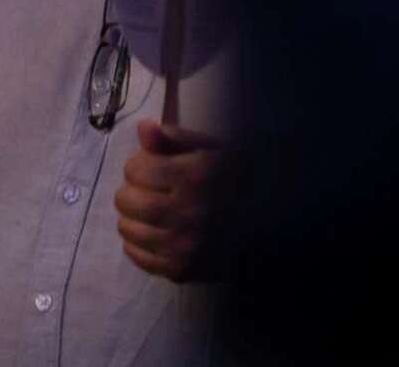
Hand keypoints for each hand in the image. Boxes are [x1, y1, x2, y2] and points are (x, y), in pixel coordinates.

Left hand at [115, 119, 229, 281]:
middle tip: (141, 193)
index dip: (137, 166)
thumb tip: (144, 127)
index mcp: (194, 179)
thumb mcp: (212, 150)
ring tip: (144, 214)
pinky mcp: (184, 270)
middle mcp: (189, 213)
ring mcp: (185, 246)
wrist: (270, 227)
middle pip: (128, 201)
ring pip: (129, 230)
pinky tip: (151, 237)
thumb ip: (175, 137)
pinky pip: (142, 259)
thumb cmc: (235, 182)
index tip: (148, 169)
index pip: (136, 170)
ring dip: (129, 220)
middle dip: (129, 193)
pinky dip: (137, 247)